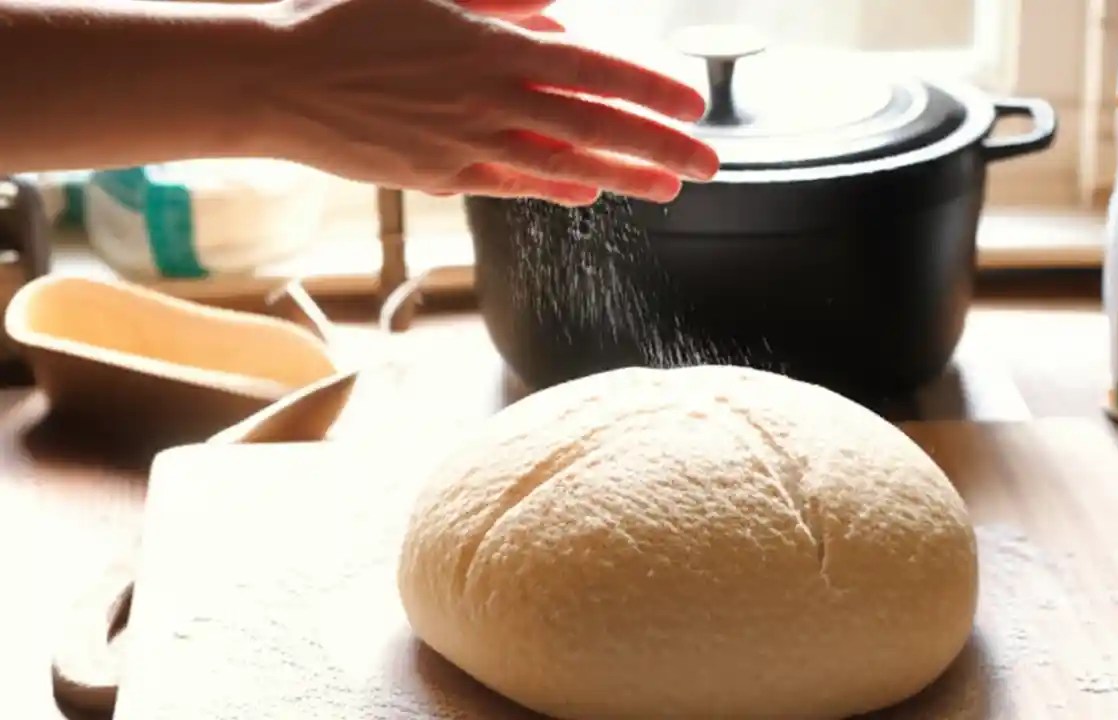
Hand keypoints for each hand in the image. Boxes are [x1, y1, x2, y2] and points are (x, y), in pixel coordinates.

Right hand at [264, 0, 718, 204]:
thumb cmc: (347, 20)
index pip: (591, 69)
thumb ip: (502, 3)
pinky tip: (589, 195)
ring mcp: (465, 143)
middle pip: (591, 125)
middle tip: (708, 161)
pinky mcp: (439, 176)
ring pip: (561, 164)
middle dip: (657, 144)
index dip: (647, 88)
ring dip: (621, 177)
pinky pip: (510, 184)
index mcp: (490, 45)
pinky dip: (554, 189)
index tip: (691, 103)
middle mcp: (487, 98)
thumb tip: (561, 18)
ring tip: (668, 188)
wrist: (276, 78)